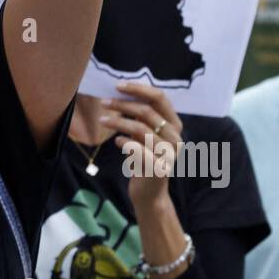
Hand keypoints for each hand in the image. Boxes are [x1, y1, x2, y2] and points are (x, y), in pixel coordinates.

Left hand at [99, 80, 182, 206]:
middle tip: (103, 102)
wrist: (150, 193)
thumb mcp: (144, 134)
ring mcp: (170, 154)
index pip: (160, 98)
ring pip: (140, 129)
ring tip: (103, 120)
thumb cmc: (144, 158)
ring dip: (118, 121)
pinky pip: (138, 149)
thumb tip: (119, 92)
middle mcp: (176, 137)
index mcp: (175, 125)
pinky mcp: (159, 169)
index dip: (139, 89)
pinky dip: (125, 142)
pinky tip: (117, 141)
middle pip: (147, 111)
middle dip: (122, 104)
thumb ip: (140, 116)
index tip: (118, 85)